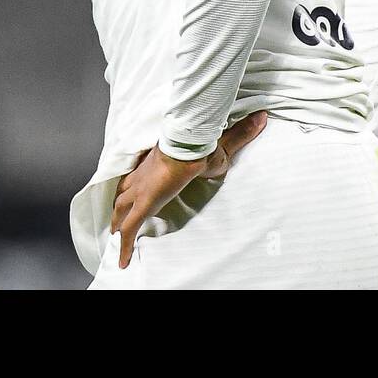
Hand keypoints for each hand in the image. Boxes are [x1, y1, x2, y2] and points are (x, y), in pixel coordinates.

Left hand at [110, 110, 267, 268]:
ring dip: (118, 222)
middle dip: (121, 204)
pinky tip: (124, 261)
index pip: (141, 173)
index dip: (137, 183)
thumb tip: (261, 117)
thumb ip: (240, 134)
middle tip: (117, 217)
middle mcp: (143, 175)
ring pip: (121, 208)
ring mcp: (141, 189)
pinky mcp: (144, 203)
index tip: (136, 190)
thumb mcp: (224, 147)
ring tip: (116, 236)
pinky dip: (125, 245)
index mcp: (157, 163)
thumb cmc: (202, 147)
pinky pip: (130, 228)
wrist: (189, 145)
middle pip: (124, 191)